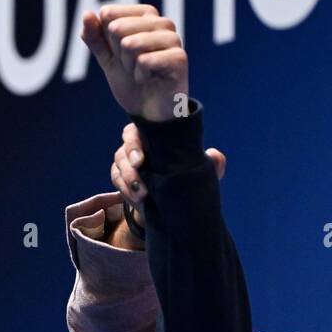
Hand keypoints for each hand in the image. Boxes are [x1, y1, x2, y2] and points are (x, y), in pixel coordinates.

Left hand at [80, 5, 187, 122]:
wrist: (150, 113)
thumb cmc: (132, 83)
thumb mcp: (107, 59)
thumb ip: (95, 38)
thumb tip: (86, 14)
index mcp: (145, 15)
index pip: (108, 15)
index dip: (107, 40)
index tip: (122, 55)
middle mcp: (161, 22)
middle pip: (118, 28)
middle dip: (118, 55)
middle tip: (132, 67)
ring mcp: (173, 39)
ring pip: (131, 43)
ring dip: (129, 66)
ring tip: (141, 74)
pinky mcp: (179, 57)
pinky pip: (145, 61)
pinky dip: (140, 76)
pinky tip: (151, 80)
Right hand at [106, 122, 225, 249]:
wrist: (172, 202)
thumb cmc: (186, 178)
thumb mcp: (200, 173)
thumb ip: (211, 163)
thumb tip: (215, 155)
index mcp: (154, 136)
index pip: (137, 129)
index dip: (135, 141)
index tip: (142, 158)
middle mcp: (138, 145)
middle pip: (124, 145)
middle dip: (129, 158)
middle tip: (139, 168)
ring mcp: (126, 161)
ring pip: (119, 164)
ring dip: (128, 179)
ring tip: (142, 193)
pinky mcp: (121, 177)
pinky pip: (116, 179)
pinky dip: (124, 189)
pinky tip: (137, 198)